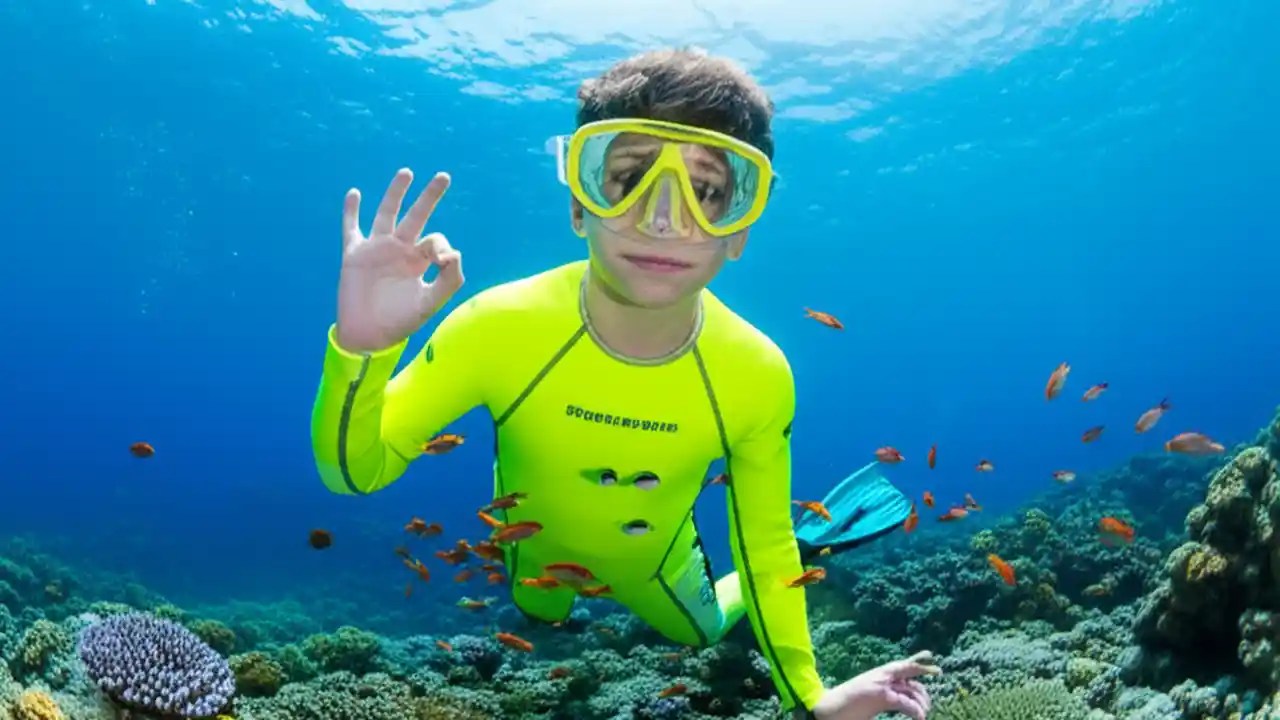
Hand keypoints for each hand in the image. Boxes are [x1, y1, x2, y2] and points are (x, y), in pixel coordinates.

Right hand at [335, 168, 463, 353]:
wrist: (369, 335)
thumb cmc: (401, 321)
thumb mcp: (431, 302)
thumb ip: (449, 280)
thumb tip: (455, 252)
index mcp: (420, 261)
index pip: (435, 239)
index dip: (441, 245)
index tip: (441, 260)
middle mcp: (400, 250)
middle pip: (417, 216)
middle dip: (429, 196)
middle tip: (444, 176)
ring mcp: (377, 249)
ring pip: (387, 214)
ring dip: (395, 193)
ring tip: (407, 172)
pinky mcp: (354, 254)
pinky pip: (351, 228)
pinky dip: (350, 211)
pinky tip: (354, 193)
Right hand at [811, 651, 939, 719]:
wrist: (828, 709)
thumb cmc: (846, 706)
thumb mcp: (869, 698)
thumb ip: (885, 695)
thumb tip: (901, 699)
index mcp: (878, 675)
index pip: (901, 665)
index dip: (917, 660)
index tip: (930, 655)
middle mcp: (881, 676)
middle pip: (908, 669)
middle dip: (924, 671)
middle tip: (936, 677)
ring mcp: (881, 684)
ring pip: (910, 688)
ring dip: (921, 702)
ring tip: (924, 713)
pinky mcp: (880, 696)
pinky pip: (905, 702)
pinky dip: (914, 710)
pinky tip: (919, 716)